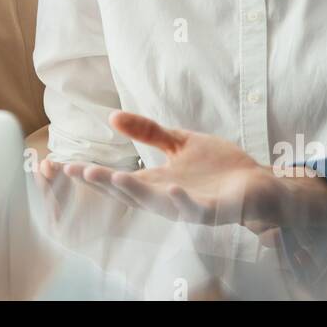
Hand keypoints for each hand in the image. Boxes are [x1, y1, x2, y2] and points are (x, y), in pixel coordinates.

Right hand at [60, 111, 326, 233]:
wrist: (262, 184)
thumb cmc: (222, 168)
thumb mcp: (179, 143)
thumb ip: (148, 132)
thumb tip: (111, 115)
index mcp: (157, 183)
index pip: (118, 179)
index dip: (92, 174)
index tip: (63, 164)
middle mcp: (167, 199)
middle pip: (129, 193)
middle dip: (104, 183)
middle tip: (76, 171)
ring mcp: (189, 207)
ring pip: (155, 204)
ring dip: (133, 192)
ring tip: (111, 178)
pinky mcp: (214, 211)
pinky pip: (195, 209)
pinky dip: (182, 201)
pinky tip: (171, 189)